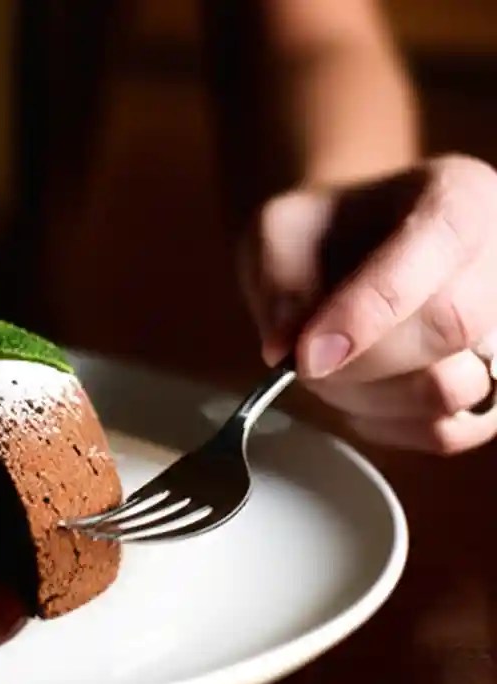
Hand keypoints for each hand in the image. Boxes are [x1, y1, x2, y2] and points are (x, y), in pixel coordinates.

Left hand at [240, 154, 496, 454]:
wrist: (353, 253)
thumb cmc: (321, 236)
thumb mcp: (279, 231)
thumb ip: (279, 279)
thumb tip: (288, 349)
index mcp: (459, 196)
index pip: (436, 244)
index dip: (368, 309)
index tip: (305, 355)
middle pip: (453, 325)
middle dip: (362, 361)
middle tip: (306, 362)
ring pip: (456, 387)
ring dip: (373, 398)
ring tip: (336, 370)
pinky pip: (452, 431)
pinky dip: (392, 426)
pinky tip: (363, 395)